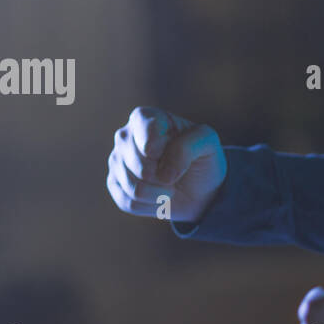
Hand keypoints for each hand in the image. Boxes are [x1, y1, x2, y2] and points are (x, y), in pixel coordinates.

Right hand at [107, 106, 226, 222]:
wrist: (199, 187)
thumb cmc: (201, 158)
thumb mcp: (207, 142)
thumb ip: (187, 148)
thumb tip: (164, 174)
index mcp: (145, 117)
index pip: (145, 129)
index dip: (162, 148)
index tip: (172, 152)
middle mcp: (125, 136)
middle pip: (138, 163)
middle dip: (165, 176)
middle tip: (176, 174)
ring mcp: (117, 161)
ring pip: (133, 186)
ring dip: (161, 194)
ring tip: (171, 186)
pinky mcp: (115, 184)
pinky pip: (128, 202)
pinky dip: (152, 205)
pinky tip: (160, 197)